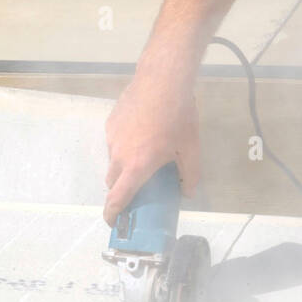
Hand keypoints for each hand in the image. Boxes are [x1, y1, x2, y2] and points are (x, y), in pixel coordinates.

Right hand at [103, 77, 200, 225]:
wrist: (162, 80)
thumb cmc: (178, 117)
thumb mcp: (191, 149)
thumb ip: (190, 175)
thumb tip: (187, 192)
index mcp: (136, 166)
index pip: (117, 198)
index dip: (112, 213)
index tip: (112, 222)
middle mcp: (119, 155)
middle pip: (113, 181)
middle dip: (123, 188)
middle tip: (140, 185)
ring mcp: (112, 137)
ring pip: (113, 160)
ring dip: (125, 165)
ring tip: (146, 153)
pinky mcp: (111, 122)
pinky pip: (114, 142)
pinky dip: (125, 145)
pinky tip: (143, 132)